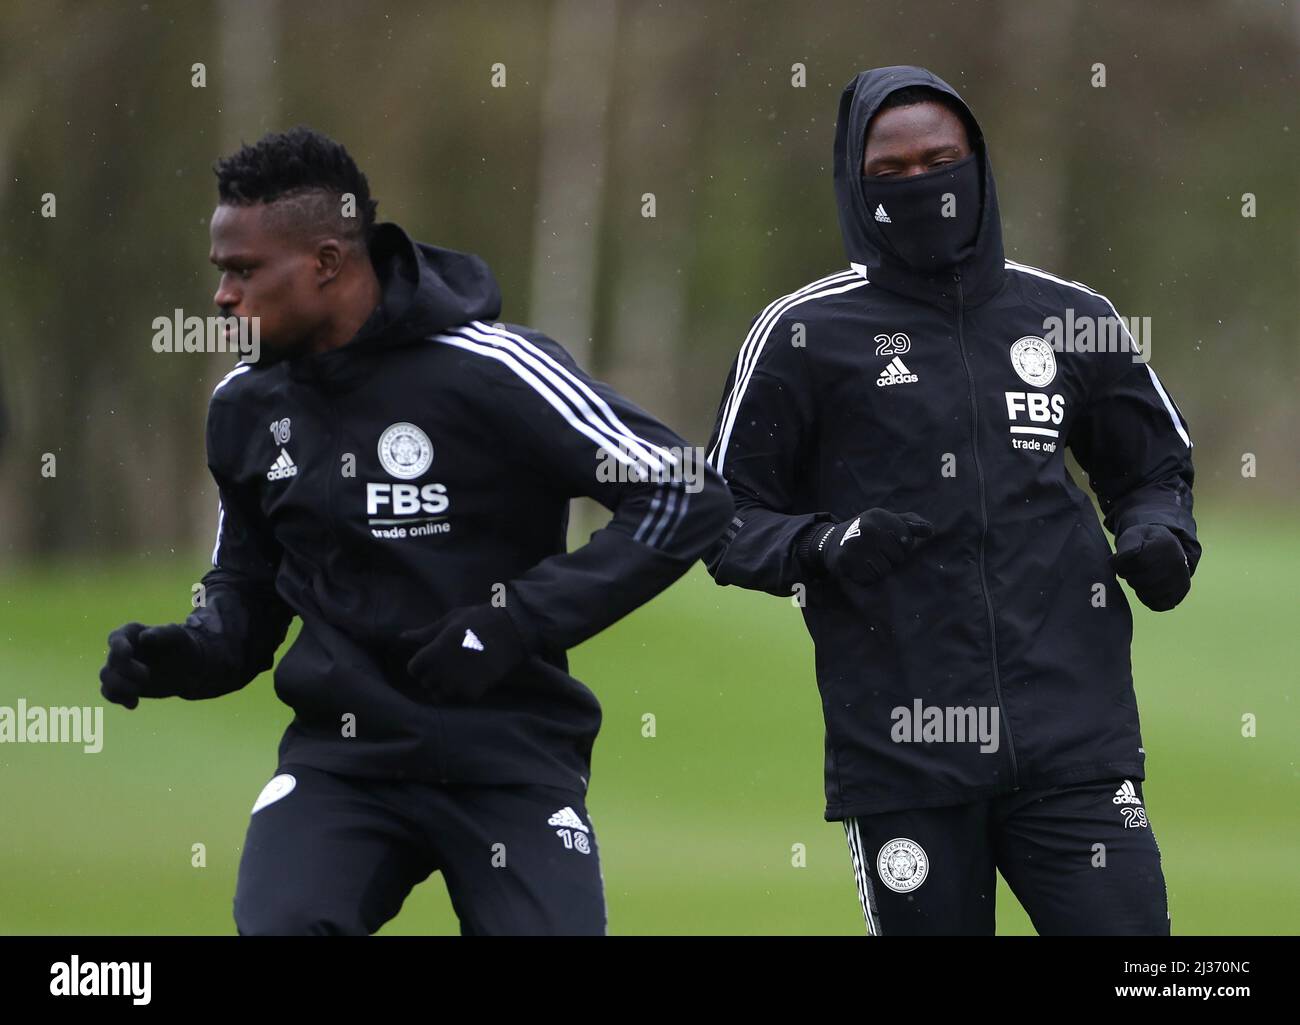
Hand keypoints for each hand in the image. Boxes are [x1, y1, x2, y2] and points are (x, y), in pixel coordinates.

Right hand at [99, 622, 204, 708]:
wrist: (189, 668)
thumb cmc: (184, 646)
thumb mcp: (179, 636)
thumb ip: (163, 633)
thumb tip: (144, 636)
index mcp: (132, 633)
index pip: (116, 638)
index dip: (118, 647)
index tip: (128, 653)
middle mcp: (122, 649)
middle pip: (112, 661)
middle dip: (127, 671)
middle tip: (147, 675)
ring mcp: (120, 668)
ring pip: (106, 677)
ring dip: (121, 686)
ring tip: (138, 691)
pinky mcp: (123, 685)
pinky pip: (109, 692)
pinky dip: (119, 699)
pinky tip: (134, 703)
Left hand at [402, 605, 528, 700]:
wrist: (511, 630)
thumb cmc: (478, 620)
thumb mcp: (449, 621)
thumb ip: (425, 633)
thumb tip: (402, 637)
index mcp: (433, 651)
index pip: (414, 669)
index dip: (422, 664)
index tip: (434, 658)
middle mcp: (441, 670)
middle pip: (426, 683)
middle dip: (434, 675)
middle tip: (450, 664)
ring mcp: (457, 683)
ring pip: (440, 695)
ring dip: (447, 686)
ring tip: (460, 673)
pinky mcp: (473, 692)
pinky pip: (459, 698)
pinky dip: (464, 691)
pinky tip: (473, 677)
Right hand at [803, 509, 933, 584]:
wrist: (831, 542)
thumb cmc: (868, 533)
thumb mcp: (888, 522)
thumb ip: (911, 524)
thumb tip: (930, 531)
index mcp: (879, 516)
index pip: (907, 542)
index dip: (902, 547)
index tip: (889, 542)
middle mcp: (867, 528)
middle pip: (898, 558)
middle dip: (890, 559)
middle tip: (875, 552)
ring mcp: (855, 544)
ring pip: (885, 571)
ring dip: (878, 570)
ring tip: (867, 560)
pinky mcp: (845, 561)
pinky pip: (870, 579)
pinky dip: (866, 577)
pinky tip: (858, 567)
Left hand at [1112, 524, 1190, 611]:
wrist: (1169, 549)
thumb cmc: (1146, 542)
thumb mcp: (1135, 534)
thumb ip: (1126, 544)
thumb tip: (1120, 559)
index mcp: (1166, 545)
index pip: (1135, 562)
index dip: (1120, 564)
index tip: (1119, 559)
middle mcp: (1177, 564)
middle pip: (1140, 580)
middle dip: (1128, 575)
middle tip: (1129, 569)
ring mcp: (1181, 580)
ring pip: (1146, 593)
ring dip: (1136, 586)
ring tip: (1139, 575)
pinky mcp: (1180, 594)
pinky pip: (1155, 604)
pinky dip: (1146, 597)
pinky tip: (1146, 586)